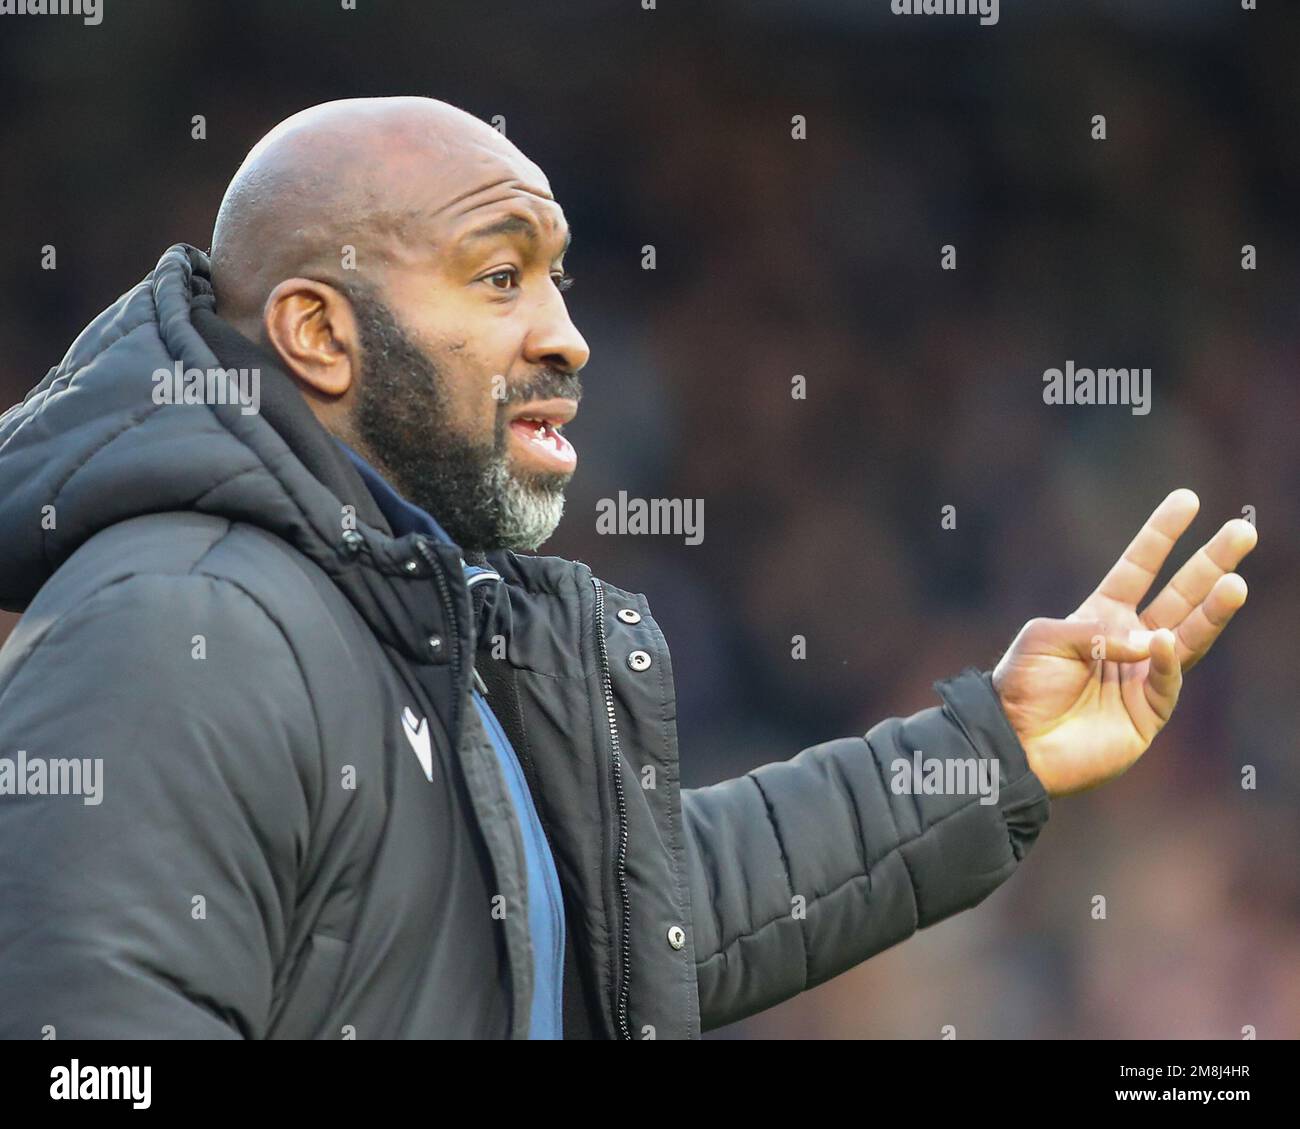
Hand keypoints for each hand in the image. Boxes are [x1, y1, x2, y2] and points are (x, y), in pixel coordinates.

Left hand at [992, 489, 1255, 796]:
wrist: (1014, 743)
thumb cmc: (1021, 687)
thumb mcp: (1044, 638)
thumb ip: (1093, 630)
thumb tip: (1147, 639)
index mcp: (1100, 616)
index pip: (1139, 567)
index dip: (1161, 535)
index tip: (1187, 500)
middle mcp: (1129, 641)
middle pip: (1180, 595)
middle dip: (1211, 565)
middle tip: (1242, 531)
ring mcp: (1143, 676)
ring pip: (1188, 636)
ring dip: (1213, 610)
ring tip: (1236, 583)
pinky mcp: (1148, 713)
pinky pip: (1166, 681)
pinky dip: (1164, 661)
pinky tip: (1162, 642)